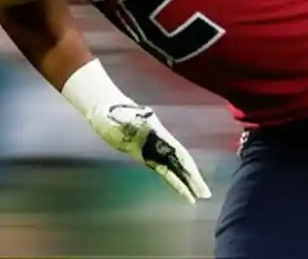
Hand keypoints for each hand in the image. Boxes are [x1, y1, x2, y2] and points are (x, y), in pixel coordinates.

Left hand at [88, 102, 211, 203]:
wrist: (102, 108)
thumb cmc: (111, 110)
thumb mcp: (120, 115)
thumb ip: (133, 118)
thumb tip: (146, 114)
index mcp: (157, 132)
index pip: (177, 152)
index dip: (188, 167)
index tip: (197, 180)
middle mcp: (159, 141)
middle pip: (180, 162)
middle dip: (193, 179)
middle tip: (205, 195)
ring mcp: (153, 148)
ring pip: (174, 168)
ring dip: (186, 182)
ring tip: (197, 197)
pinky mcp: (145, 155)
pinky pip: (163, 170)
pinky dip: (173, 180)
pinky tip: (181, 190)